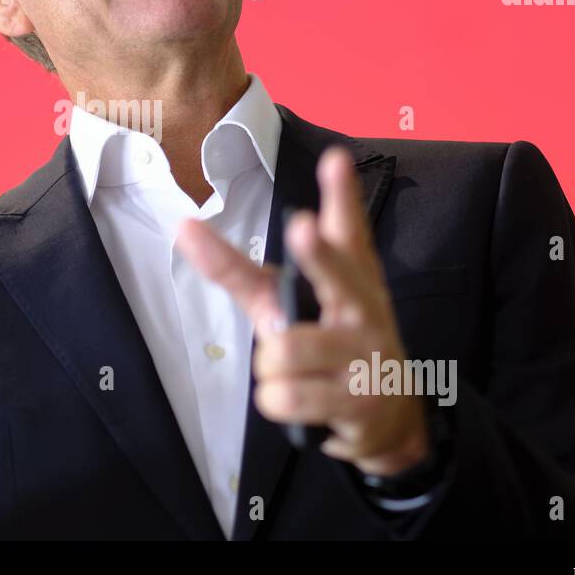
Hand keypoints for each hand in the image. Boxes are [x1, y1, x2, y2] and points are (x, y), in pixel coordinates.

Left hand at [174, 146, 428, 476]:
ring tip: (295, 372)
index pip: (348, 229)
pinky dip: (276, 402)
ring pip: (283, 352)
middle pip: (336, 275)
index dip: (341, 195)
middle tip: (303, 227)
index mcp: (351, 275)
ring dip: (270, 368)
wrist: (390, 415)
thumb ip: (239, 268)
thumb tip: (184, 228)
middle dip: (317, 254)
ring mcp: (363, 355)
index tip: (335, 159)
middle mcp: (363, 307)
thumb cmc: (332, 343)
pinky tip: (301, 400)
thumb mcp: (292, 301)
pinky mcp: (357, 401)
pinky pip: (284, 397)